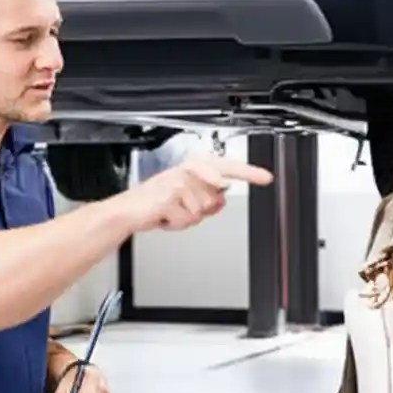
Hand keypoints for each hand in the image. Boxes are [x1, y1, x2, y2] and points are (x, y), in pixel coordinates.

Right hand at [115, 154, 273, 232]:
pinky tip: (164, 217)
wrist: (127, 211)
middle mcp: (187, 172)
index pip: (226, 168)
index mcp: (192, 169)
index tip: (266, 177)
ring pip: (203, 211)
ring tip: (170, 213)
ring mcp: (178, 183)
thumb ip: (207, 199)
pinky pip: (188, 219)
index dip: (248, 173)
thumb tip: (220, 199)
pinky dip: (177, 224)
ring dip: (187, 219)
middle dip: (205, 209)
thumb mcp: (185, 202)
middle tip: (183, 211)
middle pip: (216, 198)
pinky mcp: (170, 196)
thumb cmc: (154, 205)